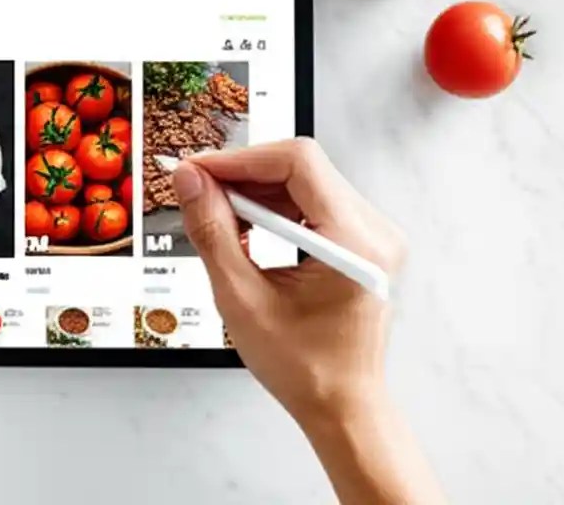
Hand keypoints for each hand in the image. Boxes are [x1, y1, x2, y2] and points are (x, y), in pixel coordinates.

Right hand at [172, 138, 405, 423]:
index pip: (297, 163)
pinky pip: (314, 203)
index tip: (197, 170)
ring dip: (257, 192)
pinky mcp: (361, 243)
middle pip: (302, 167)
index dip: (240, 159)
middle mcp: (374, 231)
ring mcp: (372, 236)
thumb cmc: (304, 367)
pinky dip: (275, 208)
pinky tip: (245, 228)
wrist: (341, 405)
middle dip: (244, 175)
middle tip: (197, 190)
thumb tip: (189, 180)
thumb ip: (212, 231)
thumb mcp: (242, 298)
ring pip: (306, 182)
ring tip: (218, 215)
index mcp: (354, 243)